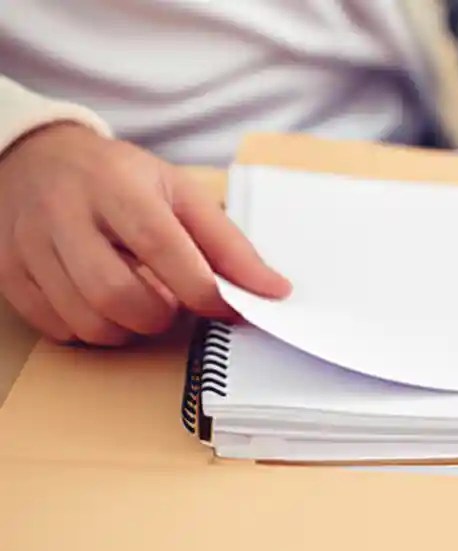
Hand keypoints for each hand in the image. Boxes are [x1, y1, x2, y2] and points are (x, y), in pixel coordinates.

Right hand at [0, 123, 289, 344]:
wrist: (37, 157)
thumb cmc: (120, 179)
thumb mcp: (180, 193)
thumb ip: (228, 244)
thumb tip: (274, 291)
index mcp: (117, 185)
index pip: (162, 247)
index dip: (201, 290)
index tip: (228, 308)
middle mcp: (65, 212)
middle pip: (116, 294)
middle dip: (159, 317)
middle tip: (172, 306)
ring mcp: (29, 243)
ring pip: (85, 320)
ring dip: (127, 330)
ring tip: (140, 304)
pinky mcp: (9, 270)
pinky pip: (55, 327)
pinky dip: (90, 330)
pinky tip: (101, 305)